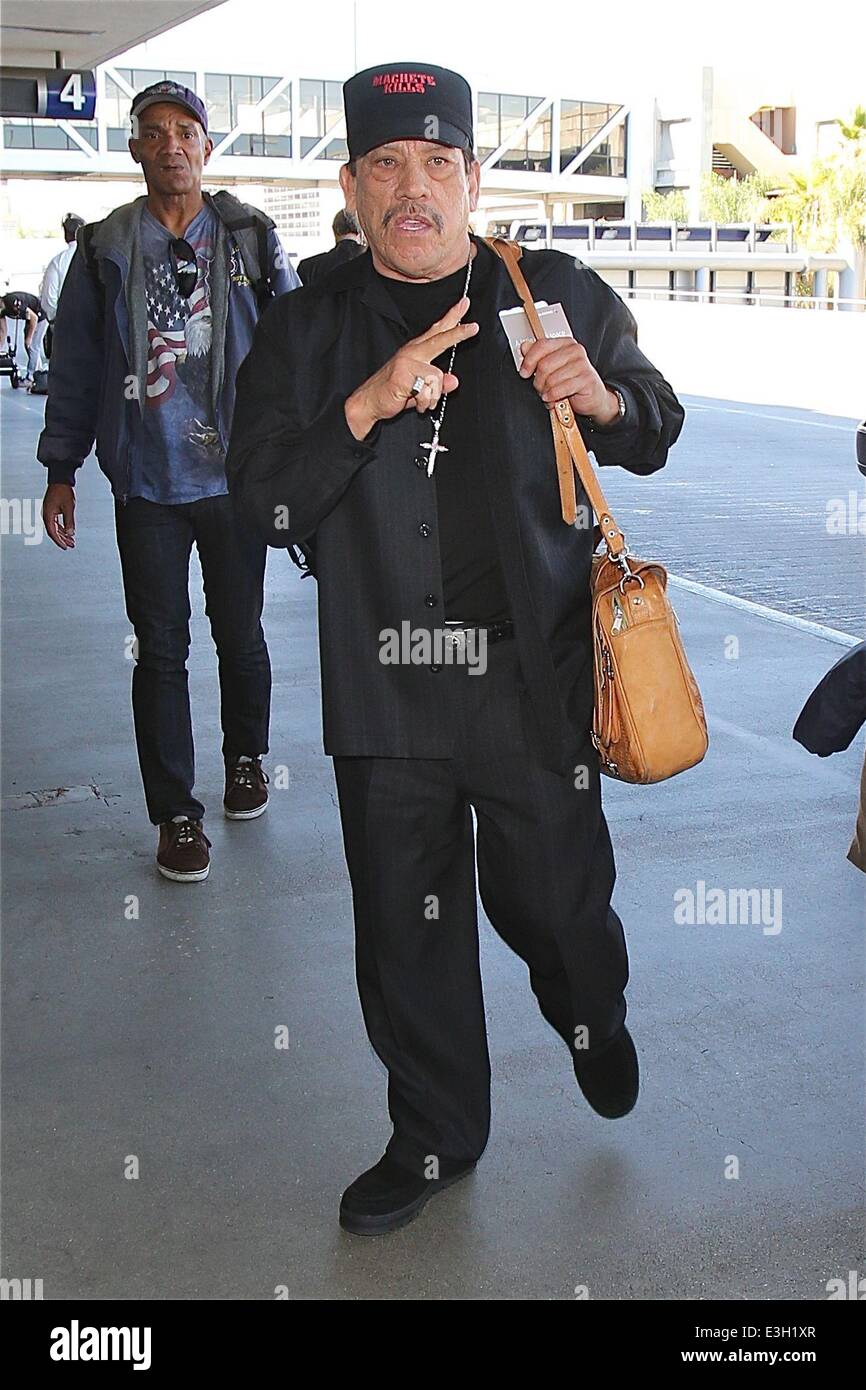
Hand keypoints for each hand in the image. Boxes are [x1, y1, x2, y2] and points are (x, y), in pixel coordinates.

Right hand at [43, 483, 75, 548]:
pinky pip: (57, 522)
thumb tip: (71, 534)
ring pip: (55, 527)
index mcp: (48, 515)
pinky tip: (69, 532)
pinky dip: (63, 528)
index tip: (65, 547)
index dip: (59, 541)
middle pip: (53, 531)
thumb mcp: (69, 508)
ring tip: (72, 541)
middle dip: (62, 539)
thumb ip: (69, 522)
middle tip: (71, 546)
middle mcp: (46, 514)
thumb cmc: (64, 491)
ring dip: (63, 534)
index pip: (52, 532)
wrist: (61, 479)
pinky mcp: (52, 509)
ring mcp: (49, 512)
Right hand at [345, 296, 478, 439]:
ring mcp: (406, 362)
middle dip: (458, 333)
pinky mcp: (403, 375)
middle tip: (474, 328)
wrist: (369, 402)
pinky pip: (427, 390)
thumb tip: (454, 381)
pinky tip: (416, 403)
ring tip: (422, 400)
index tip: (465, 305)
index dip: (452, 317)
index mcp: (416, 351)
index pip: (437, 330)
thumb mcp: (420, 388)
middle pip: (439, 339)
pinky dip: (425, 402)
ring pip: (436, 377)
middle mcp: (412, 353)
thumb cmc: (392, 392)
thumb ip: (438, 384)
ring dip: (432, 396)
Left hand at [518, 336, 618, 423]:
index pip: (542, 345)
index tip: (524, 372)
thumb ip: (538, 356)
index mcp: (565, 344)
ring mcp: (582, 364)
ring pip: (551, 379)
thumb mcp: (552, 368)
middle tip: (541, 388)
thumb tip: (524, 347)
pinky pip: (560, 389)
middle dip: (538, 381)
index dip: (529, 360)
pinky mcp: (586, 379)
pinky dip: (553, 397)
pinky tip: (553, 399)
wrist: (592, 398)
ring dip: (546, 391)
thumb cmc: (572, 382)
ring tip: (549, 395)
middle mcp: (575, 351)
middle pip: (544, 365)